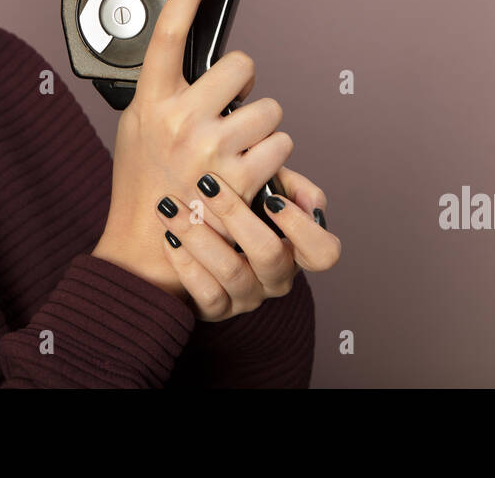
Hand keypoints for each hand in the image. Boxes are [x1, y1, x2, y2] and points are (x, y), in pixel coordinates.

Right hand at [91, 0, 294, 298]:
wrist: (147, 248)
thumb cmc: (144, 187)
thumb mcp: (138, 129)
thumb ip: (165, 95)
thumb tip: (195, 67)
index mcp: (152, 100)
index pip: (168, 34)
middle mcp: (180, 119)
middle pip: (242, 68)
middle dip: (246, 89)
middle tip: (229, 113)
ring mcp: (210, 147)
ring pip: (270, 110)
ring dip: (263, 130)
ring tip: (237, 152)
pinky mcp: (240, 176)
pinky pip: (281, 147)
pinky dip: (275, 161)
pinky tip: (250, 174)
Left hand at [155, 165, 340, 320]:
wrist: (202, 237)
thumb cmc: (243, 206)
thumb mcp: (269, 190)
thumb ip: (289, 184)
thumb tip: (311, 201)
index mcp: (298, 252)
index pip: (324, 253)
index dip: (302, 228)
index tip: (271, 199)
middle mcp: (277, 279)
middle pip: (269, 255)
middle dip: (236, 215)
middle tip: (206, 183)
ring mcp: (249, 297)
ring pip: (231, 272)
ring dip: (199, 233)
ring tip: (172, 205)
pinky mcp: (218, 310)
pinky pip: (205, 293)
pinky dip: (185, 263)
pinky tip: (170, 236)